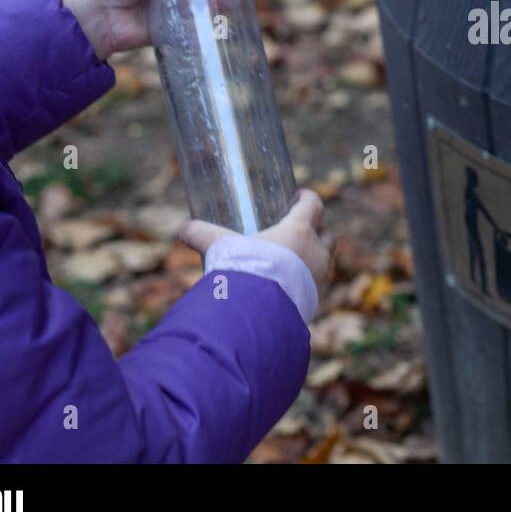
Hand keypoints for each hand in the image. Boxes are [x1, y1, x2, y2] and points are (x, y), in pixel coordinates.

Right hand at [176, 188, 332, 291]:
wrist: (257, 315)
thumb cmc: (244, 271)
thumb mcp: (221, 248)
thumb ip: (203, 235)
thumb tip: (183, 228)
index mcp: (298, 232)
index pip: (313, 205)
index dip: (308, 198)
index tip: (301, 196)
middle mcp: (316, 253)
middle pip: (327, 235)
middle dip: (317, 231)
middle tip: (302, 231)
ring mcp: (320, 278)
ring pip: (325, 263)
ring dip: (314, 259)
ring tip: (296, 262)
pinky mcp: (317, 301)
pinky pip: (319, 287)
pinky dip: (309, 284)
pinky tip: (292, 288)